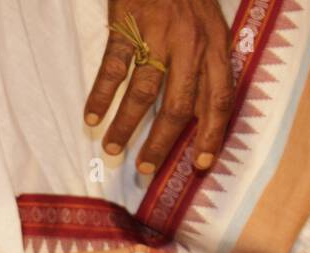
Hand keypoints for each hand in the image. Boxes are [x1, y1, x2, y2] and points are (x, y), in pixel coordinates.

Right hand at [84, 0, 232, 173]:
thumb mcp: (209, 25)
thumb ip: (206, 65)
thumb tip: (199, 112)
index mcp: (215, 46)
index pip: (218, 99)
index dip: (210, 134)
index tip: (200, 164)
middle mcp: (190, 44)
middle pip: (178, 105)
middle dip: (161, 143)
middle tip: (145, 169)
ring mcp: (157, 35)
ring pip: (143, 93)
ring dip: (126, 126)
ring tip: (112, 150)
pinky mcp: (127, 25)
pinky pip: (113, 69)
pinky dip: (100, 97)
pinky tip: (91, 118)